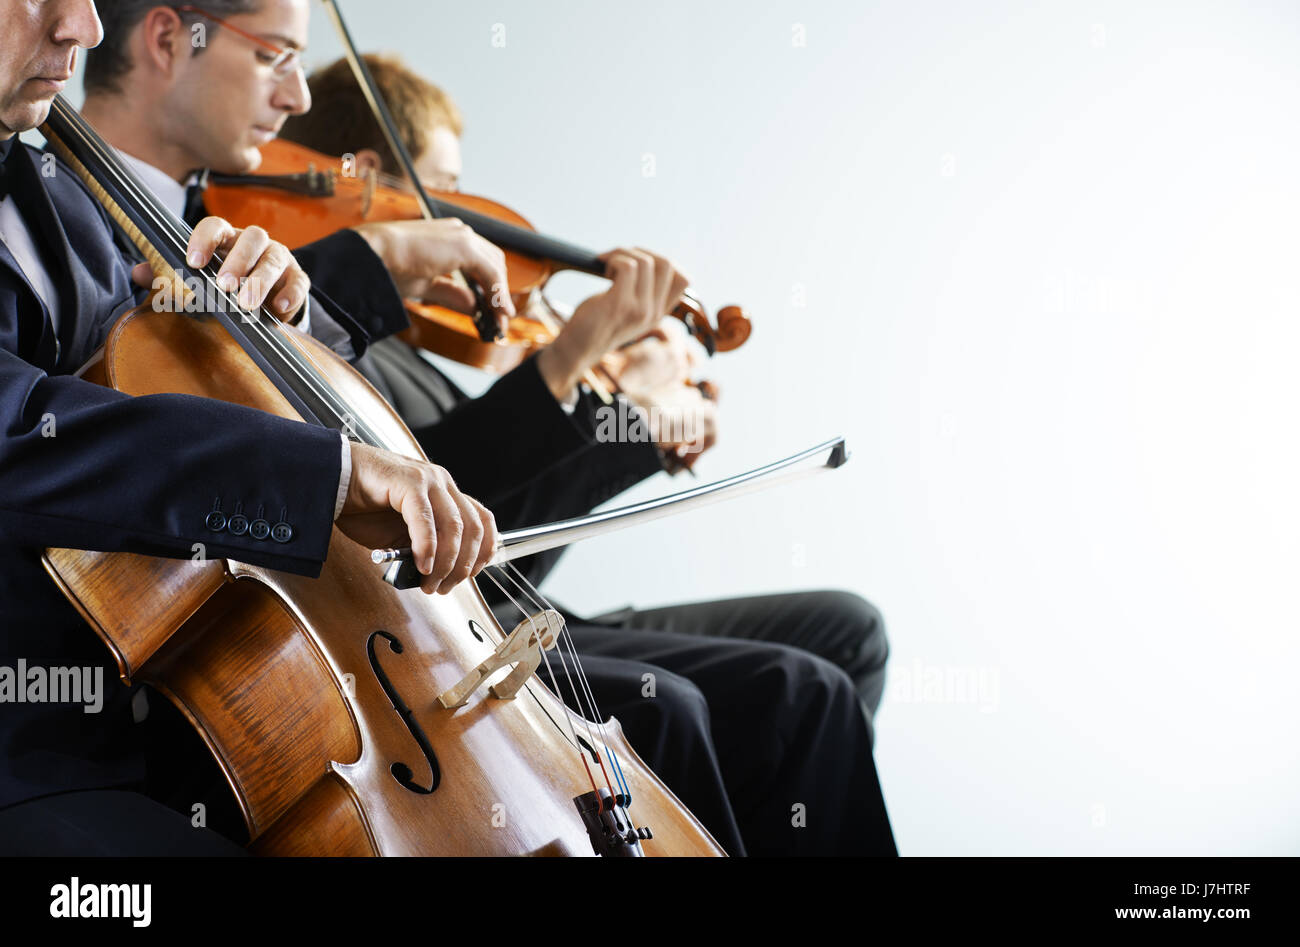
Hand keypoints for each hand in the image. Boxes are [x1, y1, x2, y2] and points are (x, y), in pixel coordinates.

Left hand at [132, 217, 309, 319]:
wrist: (264, 302)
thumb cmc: (225, 286)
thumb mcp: (197, 280)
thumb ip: (168, 276)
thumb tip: (138, 271)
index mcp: (228, 238)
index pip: (216, 226)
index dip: (204, 240)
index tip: (192, 262)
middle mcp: (256, 243)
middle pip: (252, 238)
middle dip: (238, 261)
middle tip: (224, 285)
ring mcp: (280, 259)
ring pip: (274, 260)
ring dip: (260, 281)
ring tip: (246, 303)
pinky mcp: (298, 279)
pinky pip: (298, 283)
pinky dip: (289, 295)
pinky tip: (278, 309)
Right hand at [335, 443, 498, 594]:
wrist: (332, 479)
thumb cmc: (363, 504)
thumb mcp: (402, 532)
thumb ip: (424, 546)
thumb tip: (436, 574)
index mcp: (445, 492)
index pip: (482, 521)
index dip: (484, 551)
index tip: (472, 574)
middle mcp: (441, 483)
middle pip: (473, 528)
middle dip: (463, 565)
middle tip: (444, 587)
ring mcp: (427, 480)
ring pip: (455, 527)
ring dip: (446, 562)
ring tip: (430, 582)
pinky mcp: (408, 482)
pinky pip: (426, 521)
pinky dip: (427, 548)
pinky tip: (422, 564)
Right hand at [351, 218, 515, 333]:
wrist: (373, 255)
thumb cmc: (389, 267)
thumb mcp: (427, 285)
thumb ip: (453, 294)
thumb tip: (475, 308)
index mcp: (449, 237)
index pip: (481, 261)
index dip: (490, 286)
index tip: (493, 310)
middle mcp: (459, 232)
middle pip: (493, 263)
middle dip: (499, 293)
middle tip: (500, 320)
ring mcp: (463, 236)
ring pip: (495, 268)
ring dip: (499, 296)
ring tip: (499, 321)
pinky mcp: (464, 246)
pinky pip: (491, 273)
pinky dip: (498, 293)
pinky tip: (499, 311)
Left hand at [536, 248, 688, 401]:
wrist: (577, 348)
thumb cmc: (598, 323)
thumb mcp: (629, 311)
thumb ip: (643, 294)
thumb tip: (645, 257)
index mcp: (659, 313)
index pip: (684, 279)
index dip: (662, 262)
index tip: (639, 264)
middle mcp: (653, 312)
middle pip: (668, 264)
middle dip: (642, 251)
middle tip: (621, 259)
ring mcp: (639, 309)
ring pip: (645, 262)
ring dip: (623, 254)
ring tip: (608, 266)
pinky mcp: (619, 304)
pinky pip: (627, 266)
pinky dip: (614, 258)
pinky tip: (602, 268)